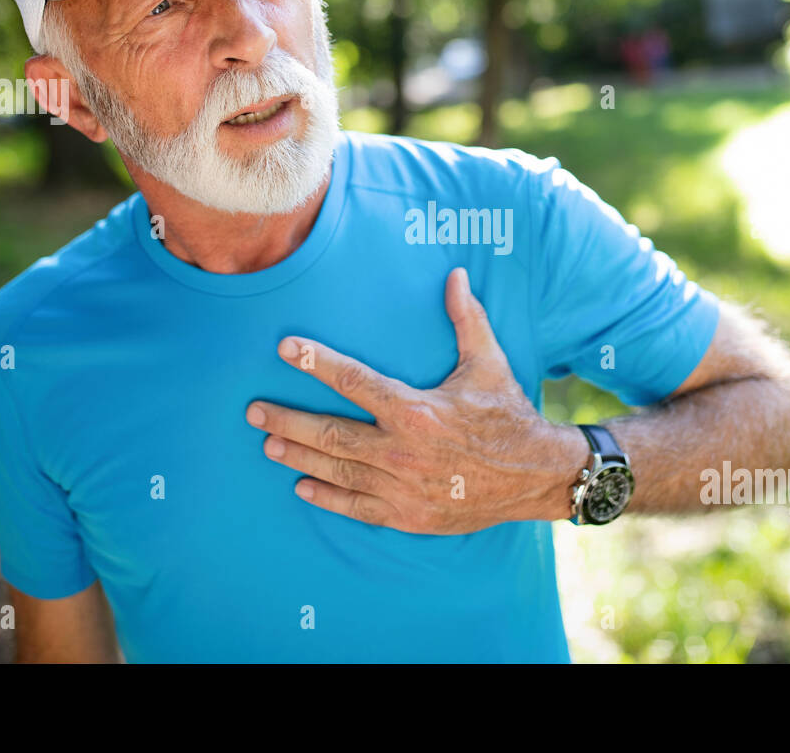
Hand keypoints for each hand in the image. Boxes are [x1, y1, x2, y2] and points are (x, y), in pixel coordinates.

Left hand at [245, 267, 585, 533]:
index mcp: (417, 410)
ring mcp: (403, 488)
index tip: (285, 348)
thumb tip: (455, 274)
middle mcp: (402, 451)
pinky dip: (327, 497)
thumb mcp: (489, 364)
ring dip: (297, 457)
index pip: (353, 381)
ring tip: (267, 444)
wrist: (536, 476)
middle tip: (253, 410)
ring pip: (336, 471)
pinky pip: (358, 507)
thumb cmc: (509, 415)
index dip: (315, 362)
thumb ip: (466, 319)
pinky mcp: (409, 515)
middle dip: (286, 420)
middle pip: (329, 433)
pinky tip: (302, 487)